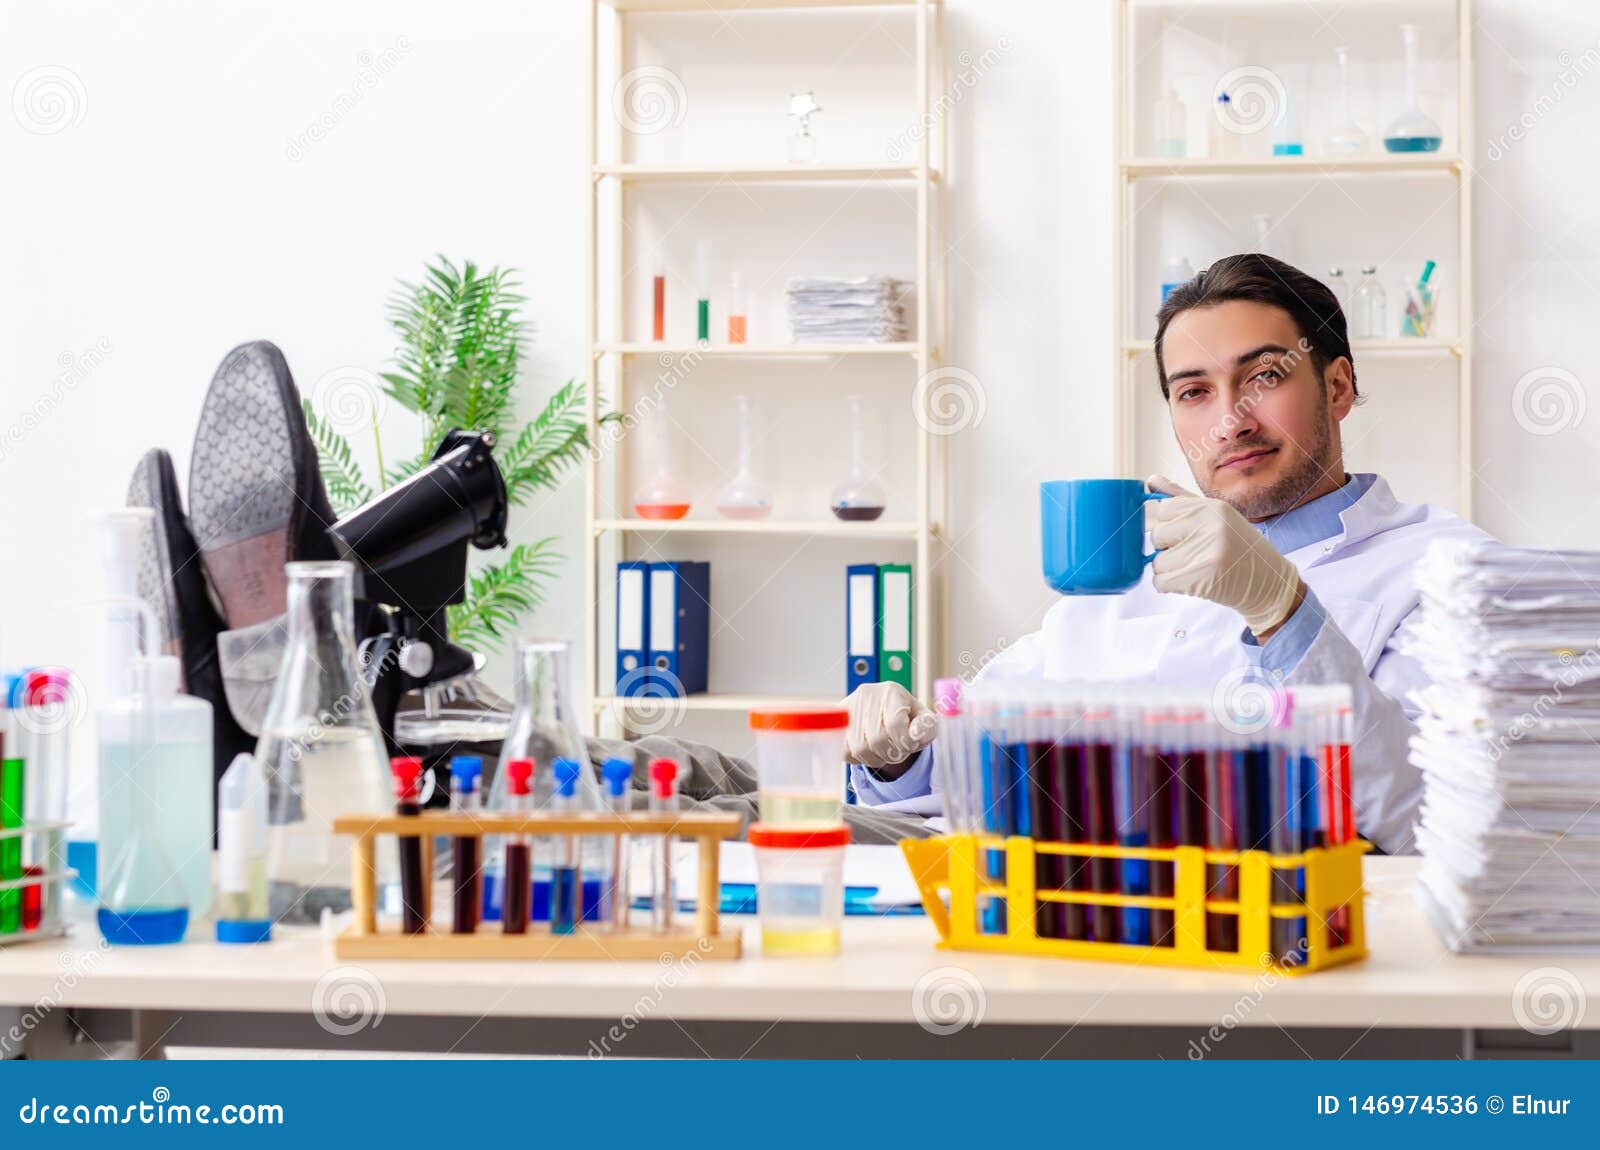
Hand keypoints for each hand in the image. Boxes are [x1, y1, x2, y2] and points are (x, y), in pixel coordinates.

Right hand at [844, 682, 938, 772]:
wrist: (884, 709)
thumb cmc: (907, 716)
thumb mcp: (923, 719)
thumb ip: (926, 727)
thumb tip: (915, 735)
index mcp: (891, 691)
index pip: (895, 724)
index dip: (905, 743)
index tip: (910, 745)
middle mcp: (867, 694)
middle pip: (877, 739)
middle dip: (892, 753)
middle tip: (898, 749)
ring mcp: (848, 707)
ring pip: (860, 749)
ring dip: (876, 758)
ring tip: (884, 750)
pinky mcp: (836, 722)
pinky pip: (845, 751)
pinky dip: (859, 758)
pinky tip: (869, 749)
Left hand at [1145, 475, 1304, 637]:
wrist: (1268, 582)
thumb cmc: (1239, 548)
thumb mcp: (1216, 516)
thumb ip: (1181, 499)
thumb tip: (1150, 480)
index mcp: (1212, 507)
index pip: (1163, 509)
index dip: (1168, 525)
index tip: (1184, 534)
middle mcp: (1209, 525)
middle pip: (1157, 535)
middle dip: (1168, 548)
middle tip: (1194, 553)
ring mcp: (1206, 552)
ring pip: (1157, 562)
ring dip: (1170, 569)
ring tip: (1197, 568)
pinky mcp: (1201, 578)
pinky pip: (1160, 582)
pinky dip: (1170, 585)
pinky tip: (1193, 581)